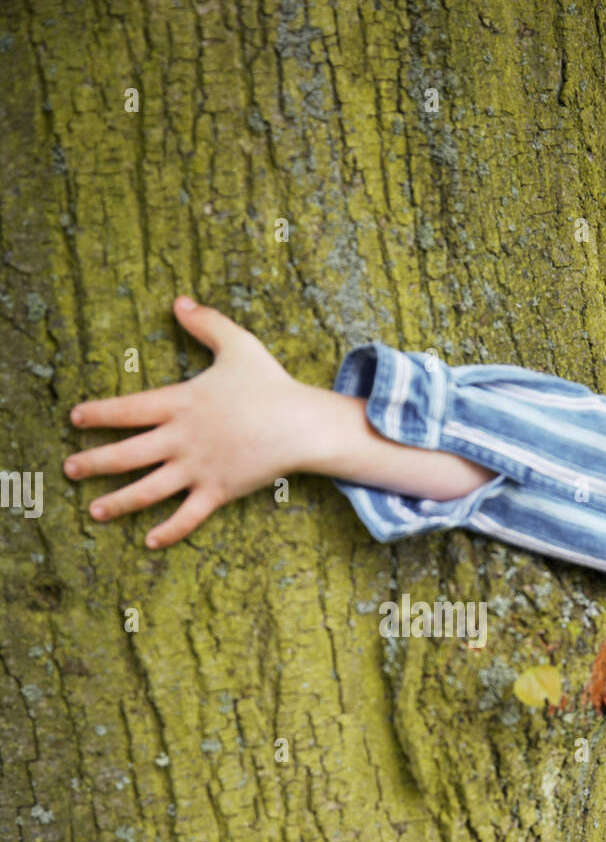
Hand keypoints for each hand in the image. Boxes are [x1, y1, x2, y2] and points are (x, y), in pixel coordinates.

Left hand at [64, 297, 309, 547]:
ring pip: (149, 490)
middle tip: (69, 469)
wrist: (301, 424)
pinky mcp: (218, 491)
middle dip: (93, 463)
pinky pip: (188, 516)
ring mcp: (198, 469)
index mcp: (181, 403)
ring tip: (94, 510)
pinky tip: (150, 541)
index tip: (75, 418)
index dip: (99, 414)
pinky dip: (169, 531)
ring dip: (118, 502)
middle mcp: (182, 439)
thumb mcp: (238, 344)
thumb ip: (206, 322)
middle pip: (126, 454)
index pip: (128, 409)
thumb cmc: (270, 384)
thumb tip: (179, 301)